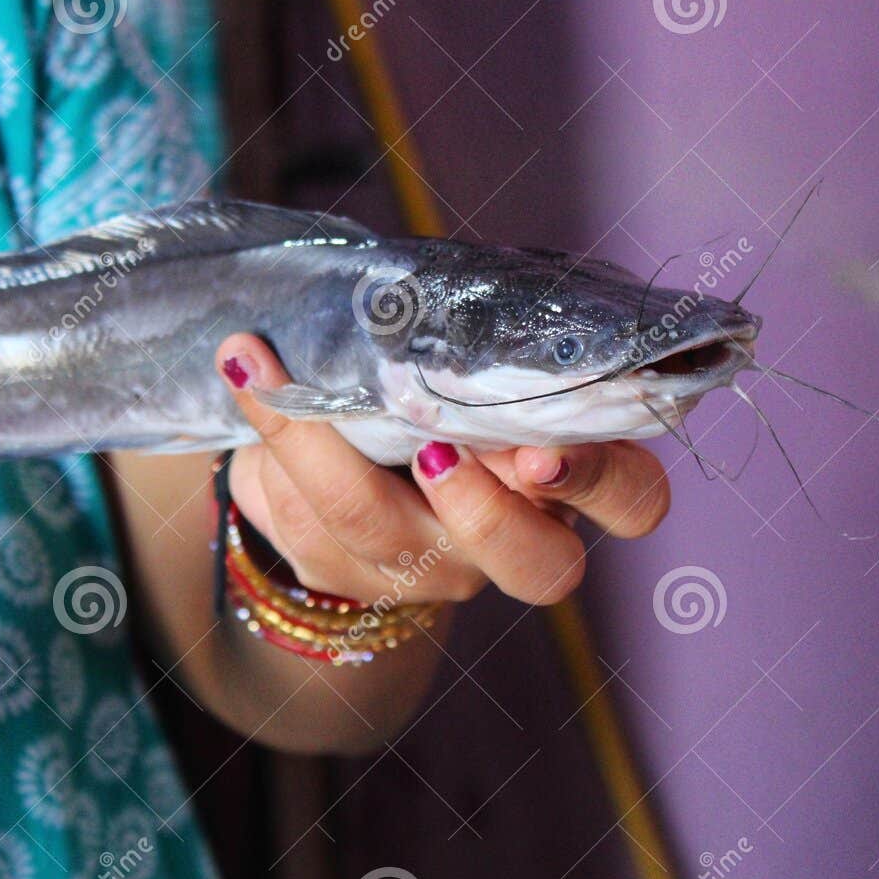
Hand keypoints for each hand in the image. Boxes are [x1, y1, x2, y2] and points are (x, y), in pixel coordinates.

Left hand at [215, 336, 670, 605]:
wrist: (353, 465)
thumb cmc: (440, 384)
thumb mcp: (469, 358)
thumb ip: (473, 343)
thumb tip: (417, 300)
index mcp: (571, 478)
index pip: (631, 500)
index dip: (596, 483)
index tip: (540, 453)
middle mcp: (517, 540)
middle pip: (535, 566)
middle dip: (482, 514)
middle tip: (432, 453)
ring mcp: (436, 571)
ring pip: (384, 534)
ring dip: (318, 447)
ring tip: (265, 368)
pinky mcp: (353, 577)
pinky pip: (309, 530)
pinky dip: (272, 449)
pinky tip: (247, 380)